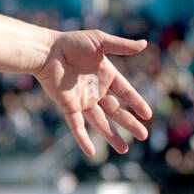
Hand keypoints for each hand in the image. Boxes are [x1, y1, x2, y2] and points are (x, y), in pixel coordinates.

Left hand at [31, 29, 152, 157]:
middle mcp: (96, 90)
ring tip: (123, 150)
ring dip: (111, 135)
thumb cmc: (71, 43)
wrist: (46, 51)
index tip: (148, 115)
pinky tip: (90, 152)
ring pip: (100, 121)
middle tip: (143, 136)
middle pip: (116, 110)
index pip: (125, 92)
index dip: (136, 103)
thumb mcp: (99, 41)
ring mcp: (82, 99)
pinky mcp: (68, 105)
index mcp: (106, 75)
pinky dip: (83, 138)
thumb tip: (145, 44)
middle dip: (129, 123)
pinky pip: (77, 125)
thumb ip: (121, 46)